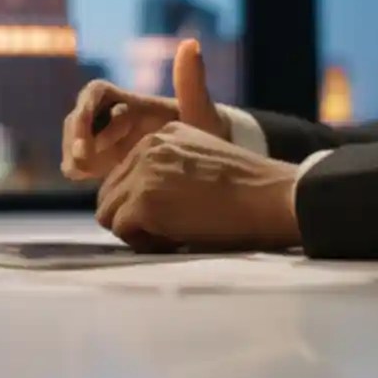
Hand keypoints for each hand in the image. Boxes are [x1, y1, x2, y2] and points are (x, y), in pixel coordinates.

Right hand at [61, 39, 229, 180]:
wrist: (211, 159)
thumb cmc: (206, 131)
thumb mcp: (201, 111)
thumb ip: (192, 83)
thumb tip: (191, 42)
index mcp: (135, 102)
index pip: (97, 93)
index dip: (84, 112)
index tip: (84, 141)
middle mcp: (117, 116)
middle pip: (80, 117)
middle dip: (74, 137)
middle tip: (80, 165)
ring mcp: (112, 139)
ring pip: (77, 138)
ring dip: (72, 152)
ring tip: (79, 173)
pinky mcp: (110, 160)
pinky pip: (83, 159)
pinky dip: (77, 167)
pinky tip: (82, 179)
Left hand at [95, 122, 301, 251]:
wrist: (269, 197)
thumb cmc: (247, 190)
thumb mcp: (201, 161)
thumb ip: (169, 170)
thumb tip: (140, 202)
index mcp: (162, 135)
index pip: (125, 173)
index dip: (142, 201)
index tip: (174, 212)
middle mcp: (147, 146)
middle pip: (109, 191)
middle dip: (131, 215)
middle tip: (168, 229)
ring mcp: (142, 172)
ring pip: (108, 211)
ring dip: (134, 229)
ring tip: (170, 235)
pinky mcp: (143, 201)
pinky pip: (121, 229)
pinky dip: (142, 242)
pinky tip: (173, 240)